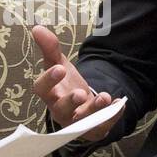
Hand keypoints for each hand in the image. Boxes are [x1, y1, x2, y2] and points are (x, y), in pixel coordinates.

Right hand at [30, 23, 118, 141]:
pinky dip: (112, 115)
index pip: (42, 89)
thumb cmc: (65, 84)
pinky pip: (102, 125)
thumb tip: (37, 28)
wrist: (81, 105)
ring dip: (94, 109)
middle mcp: (60, 110)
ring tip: (106, 97)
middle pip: (61, 109)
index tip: (59, 68)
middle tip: (80, 93)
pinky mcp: (93, 128)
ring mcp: (77, 121)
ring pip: (82, 120)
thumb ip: (50, 47)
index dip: (49, 80)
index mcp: (49, 94)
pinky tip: (120, 103)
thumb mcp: (58, 63)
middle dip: (70, 102)